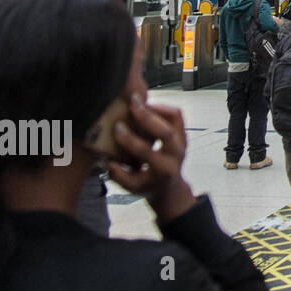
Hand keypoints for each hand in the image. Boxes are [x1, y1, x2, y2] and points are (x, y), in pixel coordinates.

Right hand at [106, 93, 195, 222]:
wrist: (169, 187)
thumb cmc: (149, 185)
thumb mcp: (132, 187)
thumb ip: (118, 175)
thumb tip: (108, 159)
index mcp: (163, 170)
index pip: (146, 151)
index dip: (130, 139)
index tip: (117, 128)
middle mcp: (176, 154)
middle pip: (165, 131)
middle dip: (146, 116)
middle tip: (132, 103)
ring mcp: (182, 142)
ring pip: (175, 117)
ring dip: (156, 108)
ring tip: (139, 103)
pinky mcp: (182, 133)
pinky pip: (176, 115)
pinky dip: (162, 107)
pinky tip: (147, 107)